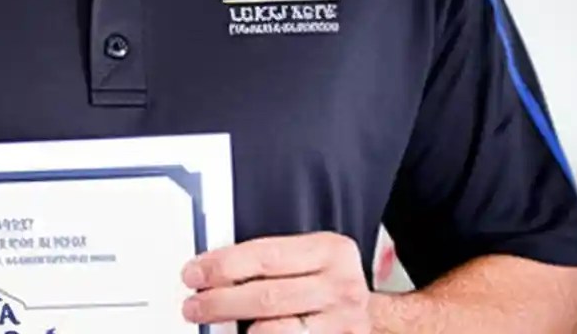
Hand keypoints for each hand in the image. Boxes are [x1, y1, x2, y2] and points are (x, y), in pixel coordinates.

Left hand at [180, 232, 371, 332]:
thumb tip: (216, 267)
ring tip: (212, 324)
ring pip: (277, 330)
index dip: (224, 265)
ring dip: (238, 330)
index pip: (266, 255)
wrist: (382, 319)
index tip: (195, 273)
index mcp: (330, 251)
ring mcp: (342, 322)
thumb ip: (275, 259)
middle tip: (193, 306)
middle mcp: (340, 286)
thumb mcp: (314, 257)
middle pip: (267, 296)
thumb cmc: (333, 283)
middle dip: (221, 302)